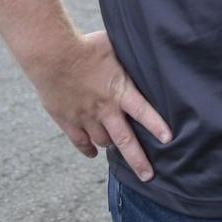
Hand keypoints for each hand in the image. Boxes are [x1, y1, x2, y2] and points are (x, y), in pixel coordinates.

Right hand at [27, 31, 170, 180]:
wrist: (51, 55)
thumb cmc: (86, 45)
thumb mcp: (116, 47)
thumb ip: (130, 57)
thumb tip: (146, 46)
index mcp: (119, 90)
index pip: (144, 111)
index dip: (156, 126)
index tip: (169, 139)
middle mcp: (104, 108)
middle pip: (124, 140)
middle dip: (138, 160)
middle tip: (148, 176)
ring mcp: (85, 116)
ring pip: (103, 141)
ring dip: (112, 147)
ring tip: (120, 151)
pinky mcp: (67, 120)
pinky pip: (79, 141)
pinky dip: (87, 149)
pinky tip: (93, 154)